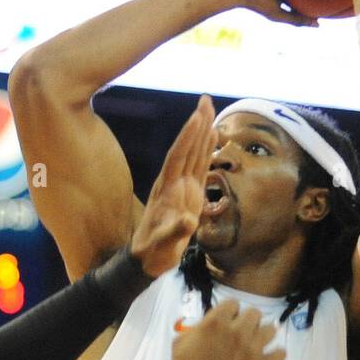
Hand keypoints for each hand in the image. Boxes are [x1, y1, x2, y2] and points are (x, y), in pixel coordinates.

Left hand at [130, 96, 215, 277]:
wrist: (148, 259)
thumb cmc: (154, 253)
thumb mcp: (163, 246)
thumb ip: (174, 232)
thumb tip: (187, 221)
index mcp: (167, 191)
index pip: (178, 158)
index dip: (187, 138)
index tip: (197, 117)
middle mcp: (174, 183)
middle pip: (186, 148)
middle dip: (196, 124)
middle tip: (206, 99)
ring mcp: (181, 187)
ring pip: (193, 153)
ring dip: (201, 131)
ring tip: (210, 108)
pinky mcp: (189, 194)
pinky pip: (199, 166)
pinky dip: (206, 149)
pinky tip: (212, 136)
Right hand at [172, 299, 285, 359]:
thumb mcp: (179, 347)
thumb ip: (194, 331)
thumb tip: (203, 327)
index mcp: (215, 323)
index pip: (232, 303)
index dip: (229, 312)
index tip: (227, 322)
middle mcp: (236, 332)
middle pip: (254, 313)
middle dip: (249, 321)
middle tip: (243, 333)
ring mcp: (252, 349)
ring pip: (271, 329)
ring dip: (264, 335)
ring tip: (257, 344)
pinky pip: (280, 353)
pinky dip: (275, 356)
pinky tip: (268, 359)